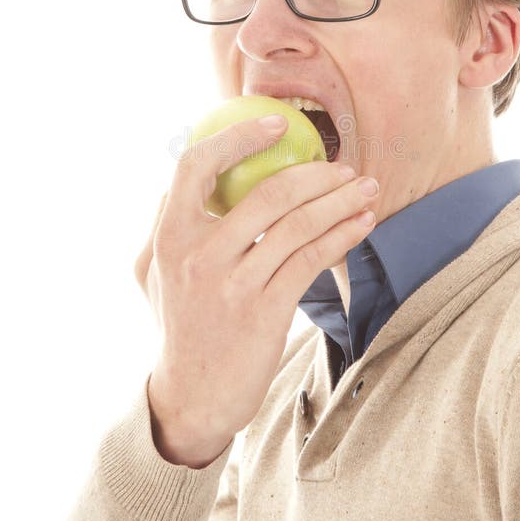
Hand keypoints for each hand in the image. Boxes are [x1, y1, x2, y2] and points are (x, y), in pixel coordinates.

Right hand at [134, 114, 377, 466]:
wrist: (192, 396)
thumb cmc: (179, 324)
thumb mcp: (152, 272)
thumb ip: (166, 222)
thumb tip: (188, 175)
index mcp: (169, 235)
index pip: (196, 166)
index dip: (239, 136)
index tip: (278, 124)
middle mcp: (198, 254)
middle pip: (269, 192)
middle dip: (319, 172)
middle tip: (347, 167)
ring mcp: (232, 283)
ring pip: (298, 224)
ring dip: (341, 200)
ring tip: (368, 189)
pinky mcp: (265, 310)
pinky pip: (311, 259)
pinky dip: (342, 235)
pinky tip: (363, 224)